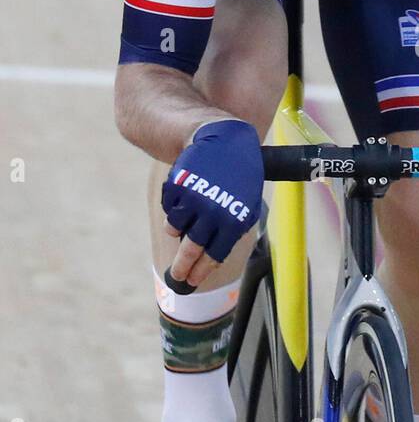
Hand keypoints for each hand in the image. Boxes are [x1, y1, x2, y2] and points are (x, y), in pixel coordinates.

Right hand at [162, 119, 263, 287]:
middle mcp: (212, 213)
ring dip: (178, 227)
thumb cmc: (238, 175)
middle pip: (191, 250)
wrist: (224, 140)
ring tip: (189, 211)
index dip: (201, 270)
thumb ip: (232, 229)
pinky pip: (168, 209)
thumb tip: (211, 257)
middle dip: (182, 266)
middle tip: (176, 277)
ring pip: (176, 228)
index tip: (191, 280)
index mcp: (233, 220)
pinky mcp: (177, 187)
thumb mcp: (246, 202)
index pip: (214, 255)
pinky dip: (173, 207)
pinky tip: (186, 193)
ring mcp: (192, 200)